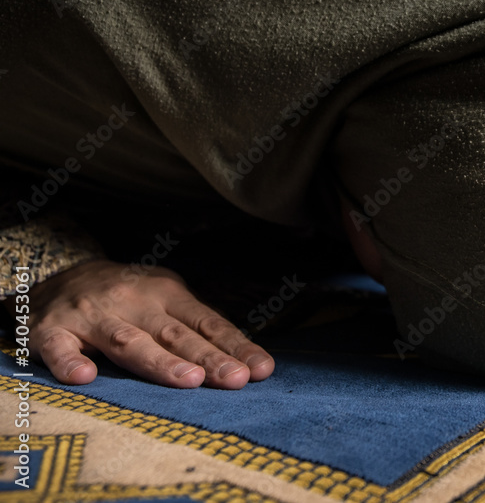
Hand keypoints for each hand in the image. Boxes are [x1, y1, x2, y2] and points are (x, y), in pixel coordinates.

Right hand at [15, 260, 273, 388]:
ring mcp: (92, 316)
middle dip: (207, 358)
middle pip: (174, 334)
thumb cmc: (126, 295)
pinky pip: (59, 347)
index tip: (261, 369)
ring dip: (159, 362)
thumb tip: (246, 359)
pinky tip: (84, 377)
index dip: (234, 346)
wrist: (56, 276)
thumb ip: (196, 326)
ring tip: (188, 381)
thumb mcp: (165, 298)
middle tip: (236, 379)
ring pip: (128, 341)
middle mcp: (133, 302)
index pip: (207, 322)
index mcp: (166, 294)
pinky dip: (69, 361)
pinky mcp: (51, 330)